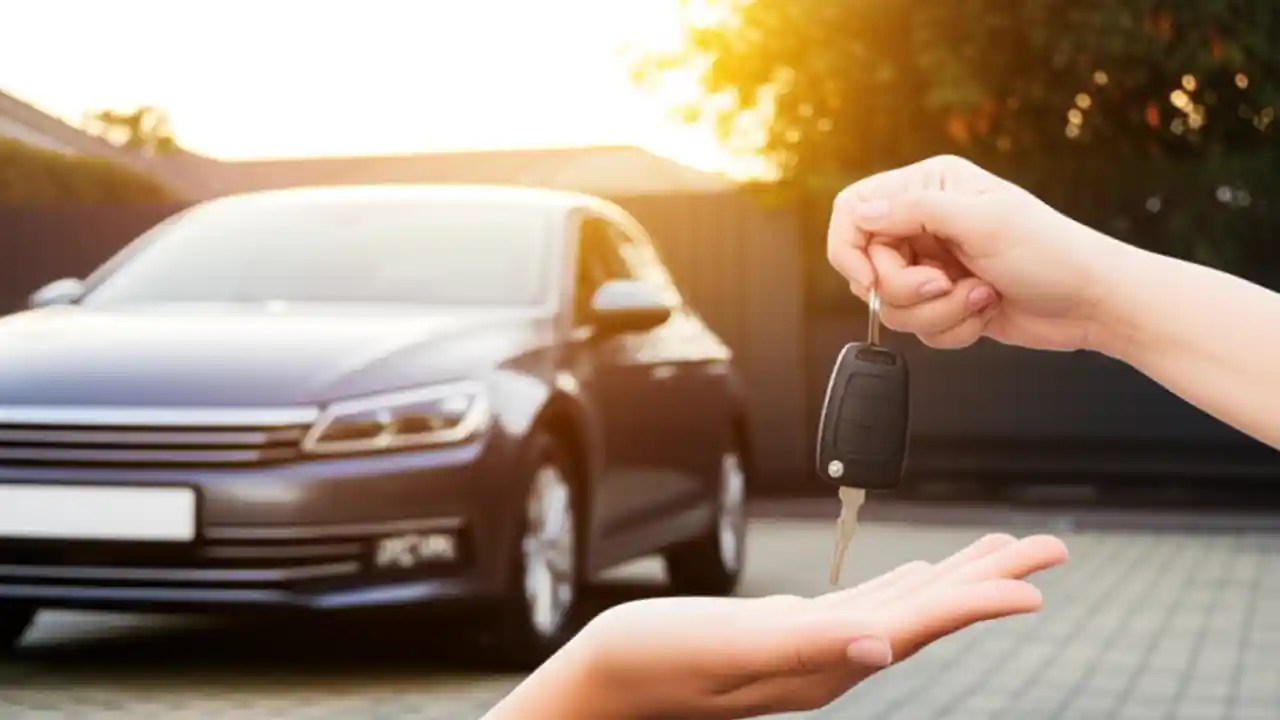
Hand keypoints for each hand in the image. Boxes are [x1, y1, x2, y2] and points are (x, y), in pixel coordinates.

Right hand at [493, 533, 1066, 719]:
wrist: (608, 680)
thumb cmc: (655, 660)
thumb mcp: (730, 647)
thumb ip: (806, 645)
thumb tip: (884, 646)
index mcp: (824, 661)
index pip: (919, 627)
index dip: (979, 602)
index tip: (1036, 584)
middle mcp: (831, 659)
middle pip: (929, 615)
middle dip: (991, 581)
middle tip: (1049, 548)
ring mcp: (812, 648)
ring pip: (905, 607)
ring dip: (958, 579)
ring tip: (1003, 554)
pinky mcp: (789, 633)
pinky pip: (867, 605)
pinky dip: (904, 585)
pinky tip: (920, 577)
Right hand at [827, 155, 1131, 351]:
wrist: (1093, 301)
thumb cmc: (1052, 252)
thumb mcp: (981, 222)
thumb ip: (915, 212)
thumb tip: (860, 213)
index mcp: (929, 186)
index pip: (854, 210)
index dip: (849, 248)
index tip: (870, 277)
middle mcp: (924, 223)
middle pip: (868, 267)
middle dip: (906, 289)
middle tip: (945, 284)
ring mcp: (933, 264)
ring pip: (891, 305)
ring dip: (936, 311)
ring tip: (980, 296)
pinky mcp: (944, 301)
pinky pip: (918, 327)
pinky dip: (951, 327)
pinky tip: (986, 309)